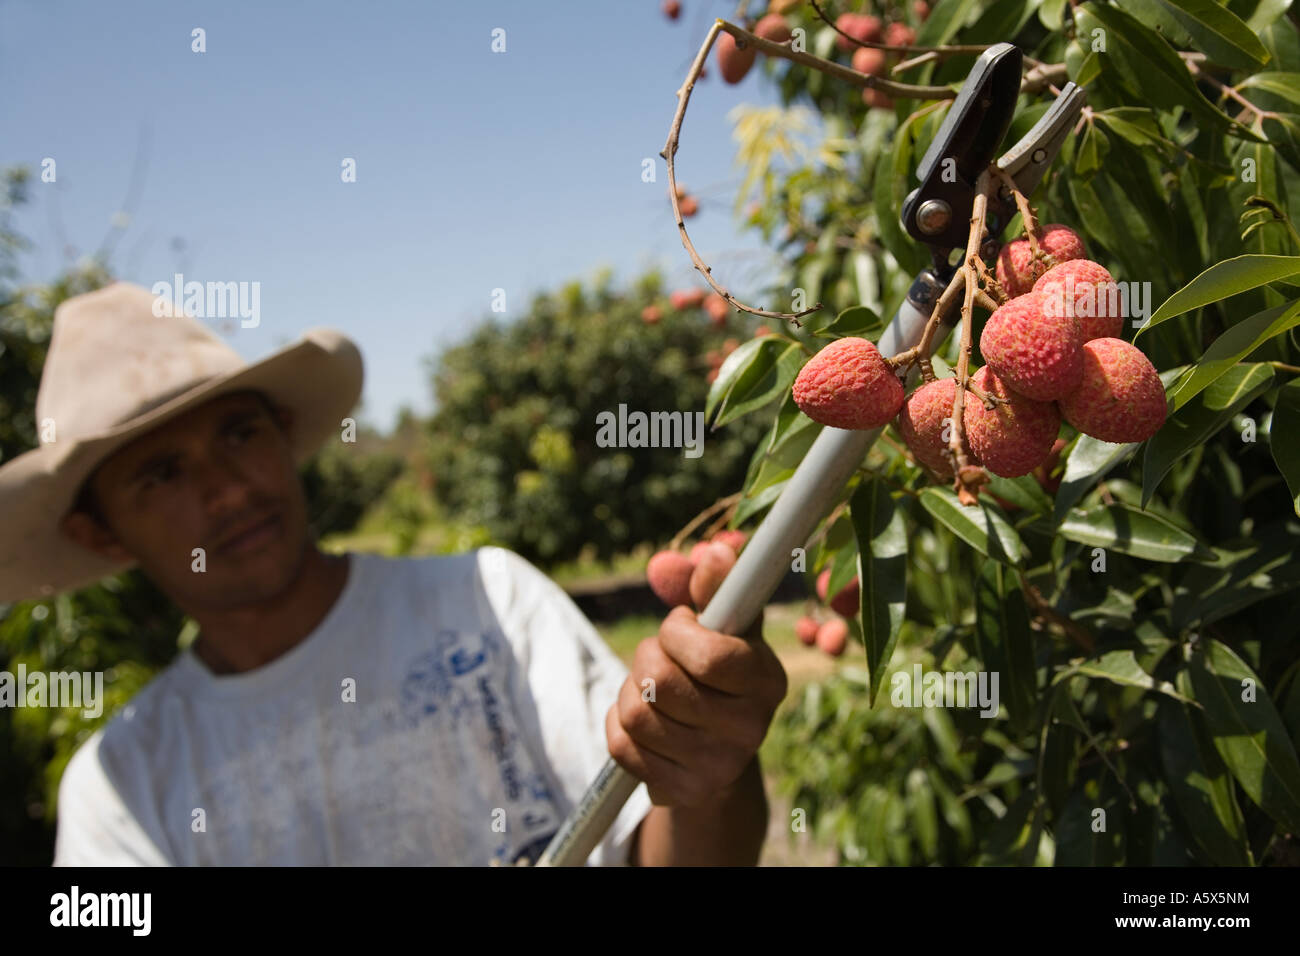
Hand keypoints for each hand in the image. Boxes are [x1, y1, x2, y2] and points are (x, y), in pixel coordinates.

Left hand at [606, 542, 787, 806]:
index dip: (678, 632)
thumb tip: (713, 551)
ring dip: (628, 690)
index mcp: (768, 681)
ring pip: (634, 714)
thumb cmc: (717, 667)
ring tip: (650, 688)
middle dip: (645, 657)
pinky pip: (620, 746)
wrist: (716, 747)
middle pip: (658, 683)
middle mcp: (751, 730)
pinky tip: (642, 719)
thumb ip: (711, 585)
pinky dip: (617, 723)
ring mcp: (717, 767)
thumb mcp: (721, 623)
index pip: (710, 656)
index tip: (681, 626)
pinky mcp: (682, 792)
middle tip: (660, 656)